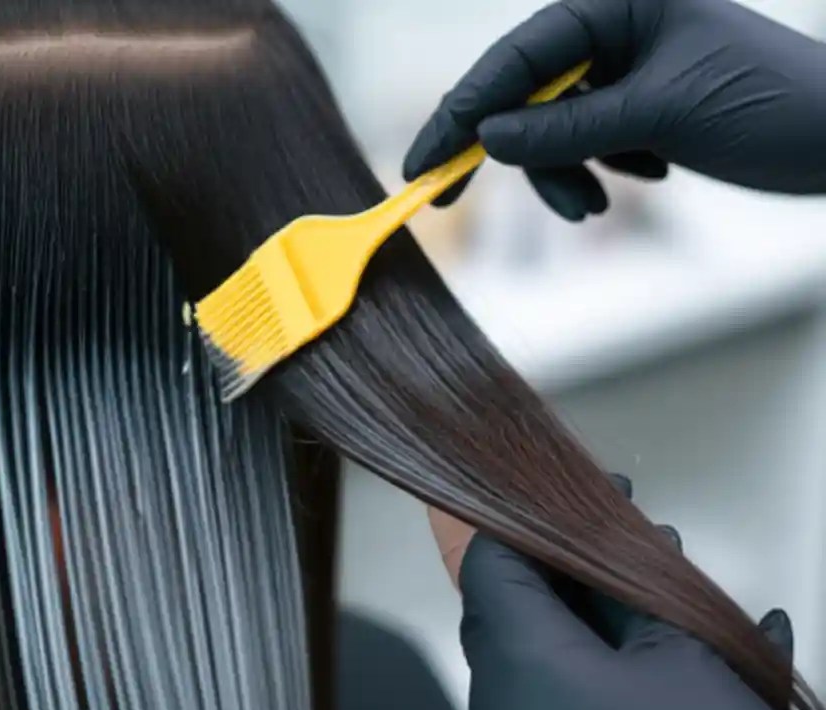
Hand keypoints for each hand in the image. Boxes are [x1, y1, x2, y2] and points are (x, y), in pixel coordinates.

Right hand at [403, 0, 825, 220]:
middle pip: (523, 95)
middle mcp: (617, 28)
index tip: (421, 165)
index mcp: (619, 3)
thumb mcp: (661, 116)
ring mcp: (629, 67)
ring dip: (566, 173)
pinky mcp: (643, 104)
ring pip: (552, 129)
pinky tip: (649, 174)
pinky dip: (601, 170)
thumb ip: (565, 128)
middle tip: (462, 201)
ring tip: (601, 205)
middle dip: (520, 153)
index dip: (461, 112)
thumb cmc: (772, 107)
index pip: (516, 58)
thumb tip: (484, 139)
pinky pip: (587, 142)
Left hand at [457, 477, 791, 709]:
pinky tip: (710, 648)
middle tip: (639, 529)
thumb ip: (647, 598)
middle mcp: (505, 694)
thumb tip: (632, 555)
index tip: (586, 487)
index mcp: (516, 655)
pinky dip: (636, 669)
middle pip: (527, 601)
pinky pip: (588, 698)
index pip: (492, 556)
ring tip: (678, 579)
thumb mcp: (681, 664)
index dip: (535, 512)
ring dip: (615, 613)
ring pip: (563, 652)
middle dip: (584, 560)